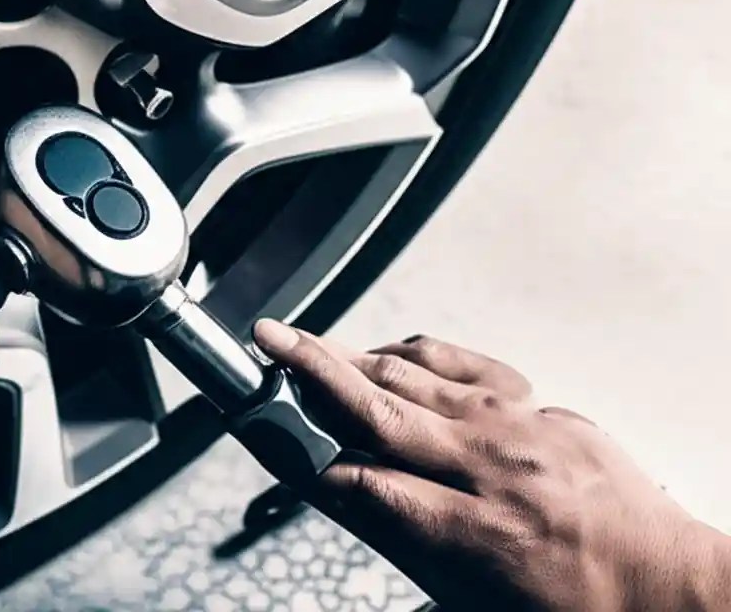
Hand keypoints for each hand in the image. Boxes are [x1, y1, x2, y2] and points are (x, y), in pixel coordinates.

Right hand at [254, 320, 730, 611]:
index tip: (263, 429)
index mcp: (471, 532)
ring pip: (416, 376)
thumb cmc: (573, 604)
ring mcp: (517, 427)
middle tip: (266, 342)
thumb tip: (342, 491)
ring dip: (352, 355)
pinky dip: (417, 354)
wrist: (663, 584)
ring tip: (306, 340)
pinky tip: (387, 353)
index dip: (301, 455)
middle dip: (310, 371)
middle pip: (378, 409)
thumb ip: (401, 536)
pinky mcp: (538, 406)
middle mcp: (490, 468)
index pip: (359, 482)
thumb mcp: (468, 592)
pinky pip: (466, 363)